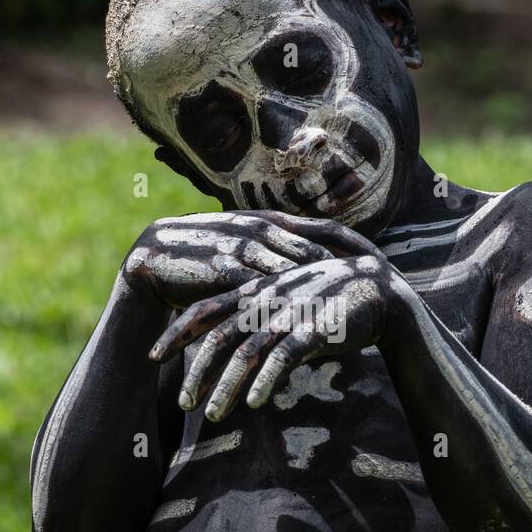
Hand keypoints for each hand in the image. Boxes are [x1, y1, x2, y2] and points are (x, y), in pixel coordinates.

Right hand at [124, 210, 373, 310]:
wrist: (149, 268)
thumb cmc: (199, 266)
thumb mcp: (242, 257)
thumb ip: (273, 257)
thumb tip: (315, 265)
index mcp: (264, 222)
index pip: (318, 228)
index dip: (350, 242)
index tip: (381, 257)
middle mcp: (254, 228)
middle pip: (311, 246)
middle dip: (344, 260)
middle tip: (379, 273)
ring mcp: (237, 246)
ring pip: (290, 264)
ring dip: (319, 277)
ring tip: (353, 292)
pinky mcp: (220, 268)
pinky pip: (260, 283)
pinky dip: (284, 295)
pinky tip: (308, 310)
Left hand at [149, 252, 395, 419]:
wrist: (383, 294)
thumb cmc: (331, 303)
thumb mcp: (288, 307)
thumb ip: (259, 324)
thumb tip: (233, 353)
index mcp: (256, 290)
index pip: (205, 310)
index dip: (177, 334)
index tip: (153, 356)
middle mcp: (268, 299)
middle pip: (220, 337)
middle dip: (197, 373)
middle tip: (183, 404)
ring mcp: (291, 312)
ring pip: (247, 352)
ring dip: (227, 387)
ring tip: (212, 415)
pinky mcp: (316, 328)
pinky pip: (284, 357)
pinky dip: (267, 381)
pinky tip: (255, 405)